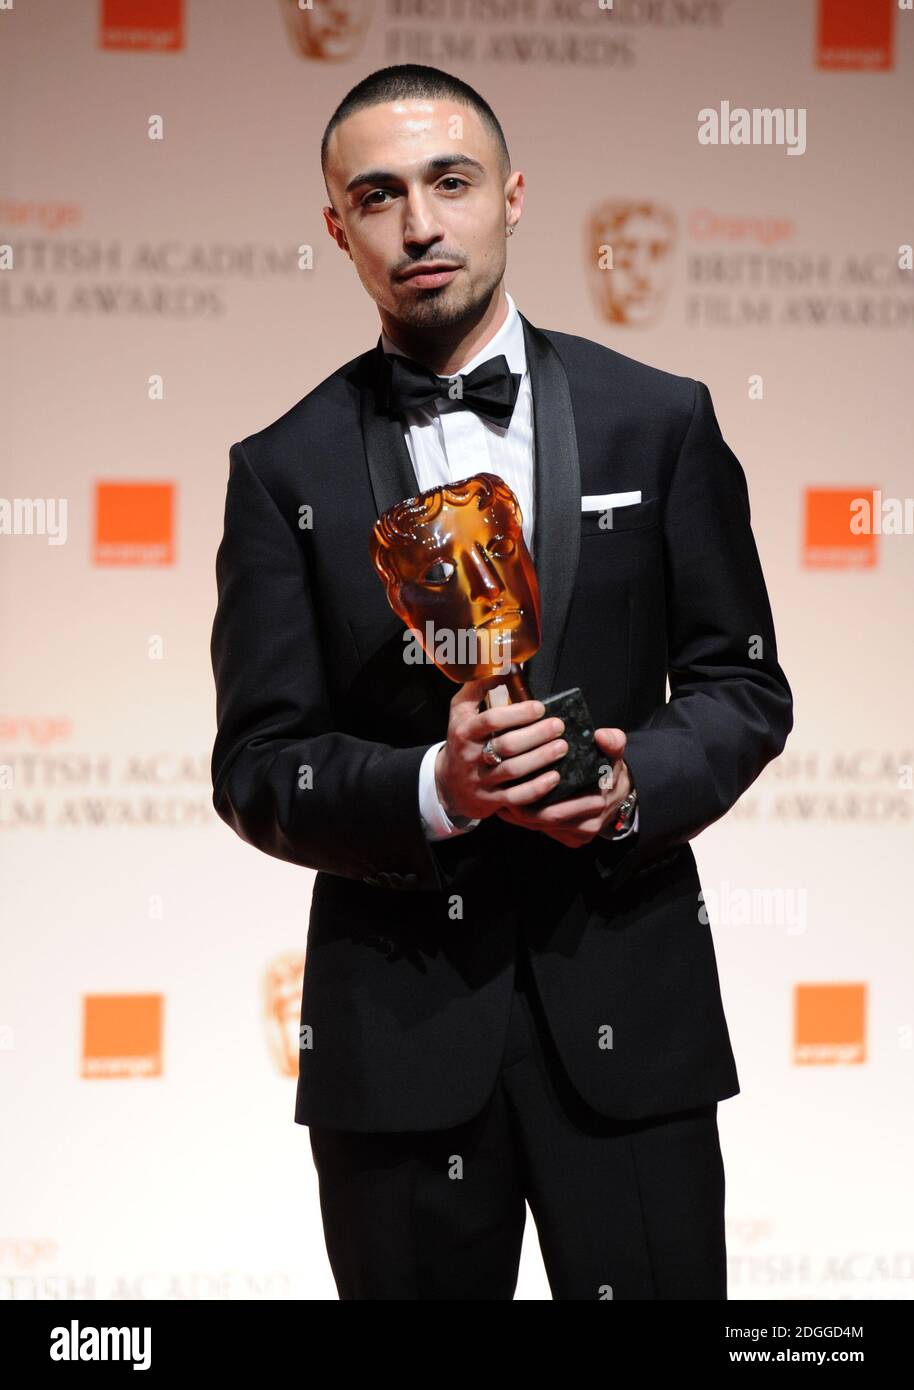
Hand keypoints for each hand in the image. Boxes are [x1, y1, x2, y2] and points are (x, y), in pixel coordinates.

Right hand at [434, 675, 570, 823]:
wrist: (449, 784)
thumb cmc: (462, 740)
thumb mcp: (460, 711)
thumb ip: (478, 686)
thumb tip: (503, 662)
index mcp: (464, 731)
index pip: (490, 720)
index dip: (517, 713)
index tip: (540, 707)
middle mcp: (470, 756)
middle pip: (506, 745)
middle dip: (536, 735)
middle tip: (559, 726)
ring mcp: (481, 781)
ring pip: (513, 770)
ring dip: (541, 758)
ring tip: (562, 747)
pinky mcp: (491, 801)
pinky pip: (516, 797)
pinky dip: (536, 788)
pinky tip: (555, 777)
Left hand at [495, 727, 633, 848]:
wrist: (619, 793)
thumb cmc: (609, 769)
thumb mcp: (614, 752)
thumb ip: (612, 742)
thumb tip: (601, 736)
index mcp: (597, 803)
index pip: (558, 804)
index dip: (533, 793)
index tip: (515, 778)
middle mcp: (588, 825)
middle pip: (544, 818)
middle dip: (520, 804)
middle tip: (500, 786)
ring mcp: (578, 834)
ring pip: (540, 826)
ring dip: (518, 813)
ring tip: (500, 793)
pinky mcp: (571, 839)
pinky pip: (542, 830)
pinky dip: (524, 820)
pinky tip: (507, 806)